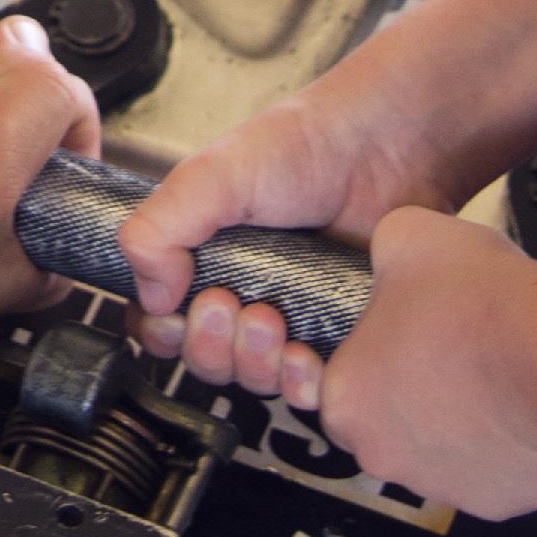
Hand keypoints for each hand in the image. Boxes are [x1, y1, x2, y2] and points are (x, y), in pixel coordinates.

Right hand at [118, 75, 463, 359]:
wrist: (385, 147)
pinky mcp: (336, 338)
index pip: (160, 321)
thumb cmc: (301, 147)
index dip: (162, 329)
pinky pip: (307, 389)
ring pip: (252, 380)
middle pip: (203, 361)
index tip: (178, 308)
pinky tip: (304, 354)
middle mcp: (244, 292)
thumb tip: (151, 295)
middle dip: (208, 346)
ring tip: (270, 320)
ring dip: (251, 364)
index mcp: (204, 257)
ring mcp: (292, 319)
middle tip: (228, 306)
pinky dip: (298, 384)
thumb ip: (160, 226)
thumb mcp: (212, 175)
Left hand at [304, 207, 536, 517]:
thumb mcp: (407, 237)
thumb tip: (387, 253)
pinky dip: (501, 443)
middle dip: (413, 389)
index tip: (399, 334)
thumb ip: (381, 253)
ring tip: (489, 369)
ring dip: (456, 417)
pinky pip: (488, 470)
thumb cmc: (482, 307)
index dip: (370, 352)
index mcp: (345, 400)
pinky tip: (518, 401)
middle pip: (385, 421)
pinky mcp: (494, 501)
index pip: (334, 384)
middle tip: (449, 347)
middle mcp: (381, 454)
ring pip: (437, 448)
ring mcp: (439, 485)